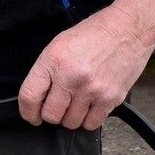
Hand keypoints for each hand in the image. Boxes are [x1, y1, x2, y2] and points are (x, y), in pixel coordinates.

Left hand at [17, 2, 153, 129]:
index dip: (27, 111)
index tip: (31, 115)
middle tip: (57, 105)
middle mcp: (71, 77)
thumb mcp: (59, 44)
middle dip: (51, 114)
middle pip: (51, 115)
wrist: (127, 30)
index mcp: (53, 60)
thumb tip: (38, 96)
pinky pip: (92, 124)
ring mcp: (92, 90)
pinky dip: (88, 119)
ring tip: (76, 102)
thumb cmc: (93, 34)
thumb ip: (47, 71)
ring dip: (71, 117)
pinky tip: (90, 105)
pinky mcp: (110, 99)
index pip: (29, 96)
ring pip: (71, 123)